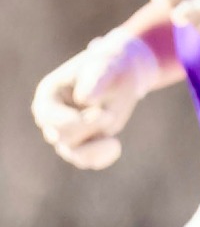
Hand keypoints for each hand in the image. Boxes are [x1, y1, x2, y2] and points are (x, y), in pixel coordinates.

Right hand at [30, 29, 162, 169]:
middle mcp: (51, 116)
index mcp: (49, 94)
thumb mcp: (107, 66)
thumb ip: (96, 80)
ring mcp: (65, 131)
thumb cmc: (112, 66)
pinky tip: (115, 147)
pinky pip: (85, 159)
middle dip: (90, 128)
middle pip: (62, 136)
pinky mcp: (81, 142)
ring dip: (94, 149)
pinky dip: (99, 158)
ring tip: (115, 143)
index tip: (106, 116)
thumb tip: (85, 98)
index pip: (49, 116)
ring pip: (72, 152)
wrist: (123, 74)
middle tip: (112, 115)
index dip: (75, 121)